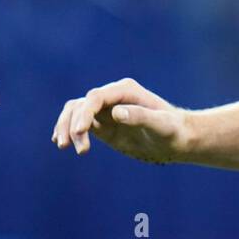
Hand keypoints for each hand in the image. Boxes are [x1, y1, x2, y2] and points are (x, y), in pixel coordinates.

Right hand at [52, 77, 188, 163]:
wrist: (178, 139)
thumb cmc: (173, 130)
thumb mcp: (161, 125)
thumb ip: (140, 117)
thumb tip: (116, 113)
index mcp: (126, 90)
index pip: (96, 97)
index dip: (85, 113)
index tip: (81, 131)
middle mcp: (112, 97)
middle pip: (80, 104)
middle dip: (71, 123)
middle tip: (72, 147)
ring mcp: (106, 110)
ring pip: (75, 112)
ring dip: (66, 128)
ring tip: (66, 147)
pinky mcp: (103, 124)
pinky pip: (79, 124)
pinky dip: (68, 131)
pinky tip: (61, 142)